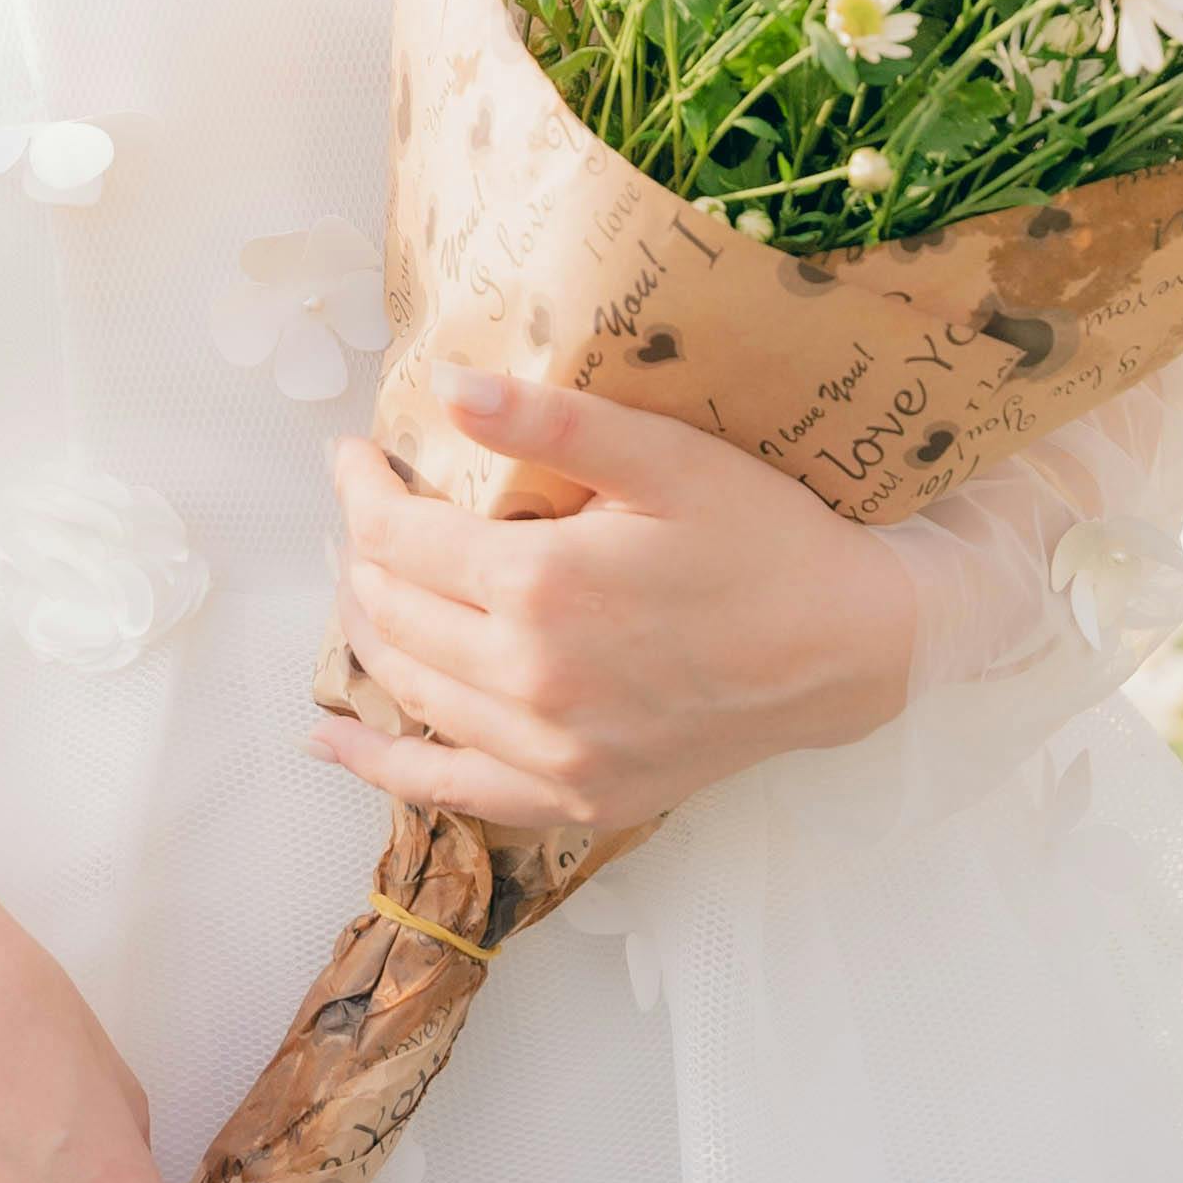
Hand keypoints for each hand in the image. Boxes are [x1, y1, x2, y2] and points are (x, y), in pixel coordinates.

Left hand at [311, 365, 916, 842]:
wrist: (848, 647)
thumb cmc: (762, 537)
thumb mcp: (665, 457)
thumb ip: (550, 420)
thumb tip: (447, 385)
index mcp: (541, 587)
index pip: (397, 537)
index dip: (360, 489)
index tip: (353, 455)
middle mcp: (530, 681)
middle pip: (391, 611)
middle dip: (362, 553)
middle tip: (369, 510)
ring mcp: (549, 754)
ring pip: (408, 688)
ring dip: (370, 630)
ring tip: (367, 583)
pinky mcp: (573, 798)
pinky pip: (447, 788)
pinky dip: (380, 764)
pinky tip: (333, 742)